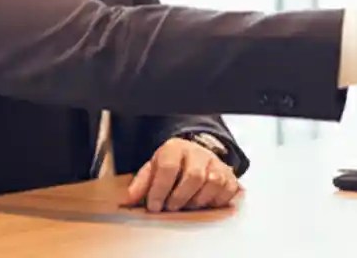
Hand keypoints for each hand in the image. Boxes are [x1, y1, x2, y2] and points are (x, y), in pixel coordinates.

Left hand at [121, 137, 241, 212]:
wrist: (193, 157)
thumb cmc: (171, 166)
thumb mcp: (152, 170)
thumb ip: (141, 184)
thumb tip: (127, 199)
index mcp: (175, 148)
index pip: (168, 167)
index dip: (159, 189)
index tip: (154, 206)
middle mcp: (198, 153)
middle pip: (194, 176)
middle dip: (180, 197)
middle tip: (171, 207)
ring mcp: (216, 163)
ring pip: (213, 182)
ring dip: (198, 200)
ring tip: (187, 205)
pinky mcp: (229, 176)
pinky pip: (227, 190)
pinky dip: (215, 201)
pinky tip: (203, 203)